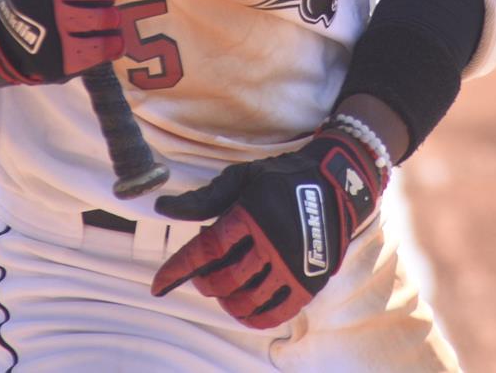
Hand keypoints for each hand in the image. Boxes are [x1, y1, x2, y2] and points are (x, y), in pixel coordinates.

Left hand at [149, 126, 385, 328]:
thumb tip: (164, 209)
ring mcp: (293, 265)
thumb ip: (204, 199)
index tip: (158, 283)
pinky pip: (275, 314)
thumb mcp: (242, 178)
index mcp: (253, 214)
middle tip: (203, 277)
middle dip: (205, 283)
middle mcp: (273, 242)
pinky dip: (253, 318)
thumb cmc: (281, 179)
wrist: (337, 183)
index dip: (179, 268)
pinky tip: (244, 309)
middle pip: (224, 280)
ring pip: (246, 300)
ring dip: (226, 301)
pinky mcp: (309, 281)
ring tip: (225, 290)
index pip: (207, 249)